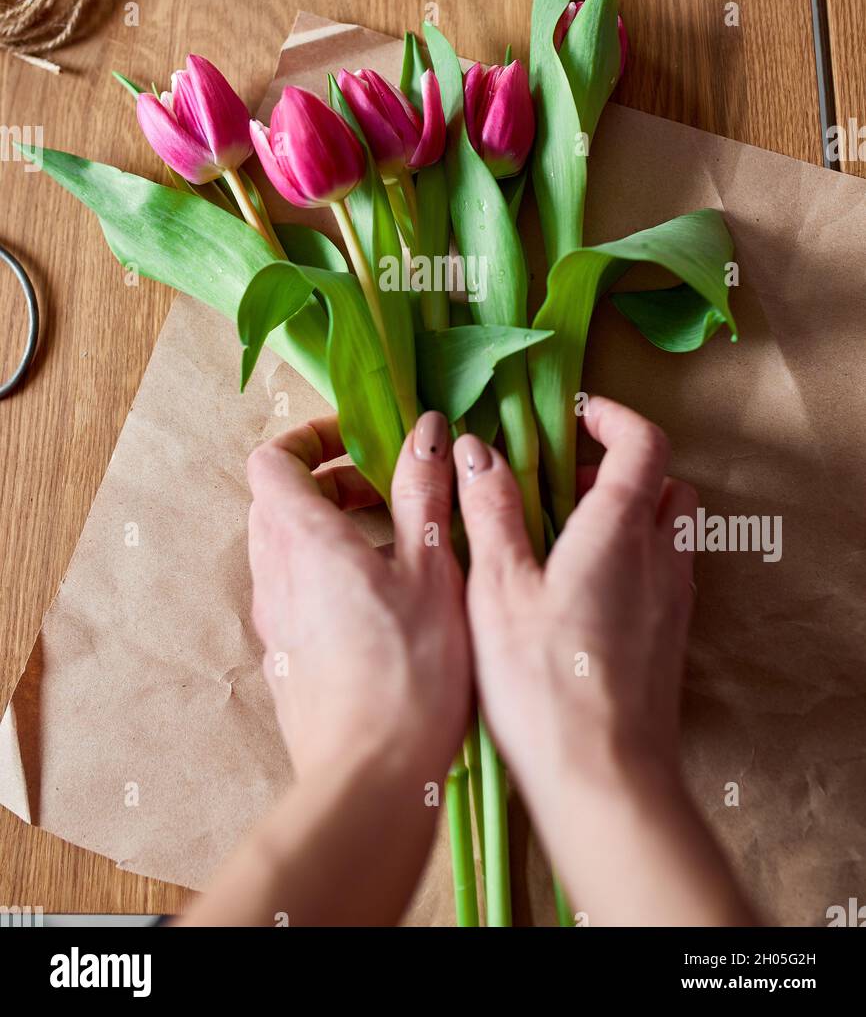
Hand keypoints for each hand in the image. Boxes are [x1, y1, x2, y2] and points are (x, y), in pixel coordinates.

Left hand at [247, 411, 469, 784]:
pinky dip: (333, 572)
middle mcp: (274, 574)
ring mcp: (275, 620)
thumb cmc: (409, 671)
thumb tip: (425, 432)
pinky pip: (298, 591)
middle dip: (335, 481)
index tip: (364, 440)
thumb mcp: (433, 568)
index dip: (313, 438)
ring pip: (289, 547)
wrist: (369, 779)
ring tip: (404, 546)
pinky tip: (392, 602)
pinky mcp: (287, 658)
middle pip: (280, 500)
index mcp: (302, 538)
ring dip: (337, 528)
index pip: (273, 460)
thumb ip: (423, 493)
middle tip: (395, 490)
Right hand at [454, 394, 754, 924]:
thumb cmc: (545, 682)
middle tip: (564, 483)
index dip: (615, 419)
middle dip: (622, 468)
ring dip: (628, 515)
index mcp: (621, 530)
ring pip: (669, 532)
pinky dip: (629, 560)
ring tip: (562, 538)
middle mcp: (661, 558)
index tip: (576, 418)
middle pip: (667, 485)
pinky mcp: (668, 641)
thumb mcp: (499, 588)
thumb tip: (479, 450)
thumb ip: (492, 512)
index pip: (644, 444)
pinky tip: (575, 594)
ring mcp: (672, 603)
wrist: (605, 779)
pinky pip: (661, 575)